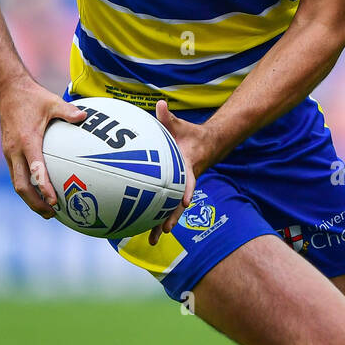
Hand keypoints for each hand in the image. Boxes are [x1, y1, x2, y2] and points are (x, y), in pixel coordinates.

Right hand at [0, 78, 86, 216]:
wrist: (8, 91)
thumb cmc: (32, 97)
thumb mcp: (52, 101)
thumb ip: (68, 111)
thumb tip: (85, 117)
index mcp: (26, 141)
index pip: (35, 170)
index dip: (44, 188)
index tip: (55, 202)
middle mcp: (15, 151)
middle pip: (21, 186)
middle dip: (35, 203)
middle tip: (52, 214)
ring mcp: (9, 153)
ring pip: (17, 183)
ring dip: (30, 199)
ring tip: (47, 211)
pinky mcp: (9, 152)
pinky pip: (17, 175)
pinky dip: (27, 187)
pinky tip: (40, 192)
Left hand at [148, 99, 215, 244]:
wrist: (201, 144)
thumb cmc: (188, 134)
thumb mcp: (179, 124)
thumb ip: (168, 117)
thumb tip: (161, 103)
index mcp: (187, 167)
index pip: (189, 181)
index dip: (187, 191)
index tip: (186, 202)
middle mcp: (183, 182)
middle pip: (178, 204)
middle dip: (172, 218)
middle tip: (164, 232)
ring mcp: (176, 188)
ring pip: (170, 210)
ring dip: (162, 224)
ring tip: (152, 241)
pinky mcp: (169, 190)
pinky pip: (161, 205)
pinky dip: (154, 217)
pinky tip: (143, 229)